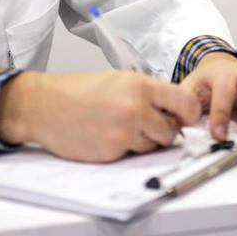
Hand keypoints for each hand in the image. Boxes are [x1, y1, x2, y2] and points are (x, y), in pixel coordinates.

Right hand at [0, 70, 200, 161]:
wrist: (46, 106)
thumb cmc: (81, 90)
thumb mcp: (120, 80)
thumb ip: (150, 93)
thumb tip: (176, 110)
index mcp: (140, 86)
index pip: (185, 103)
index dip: (189, 113)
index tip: (186, 117)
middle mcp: (135, 109)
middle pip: (171, 131)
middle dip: (164, 130)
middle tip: (149, 123)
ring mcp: (123, 133)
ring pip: (153, 146)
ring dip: (144, 140)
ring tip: (122, 127)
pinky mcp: (111, 152)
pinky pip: (131, 155)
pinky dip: (125, 149)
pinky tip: (108, 135)